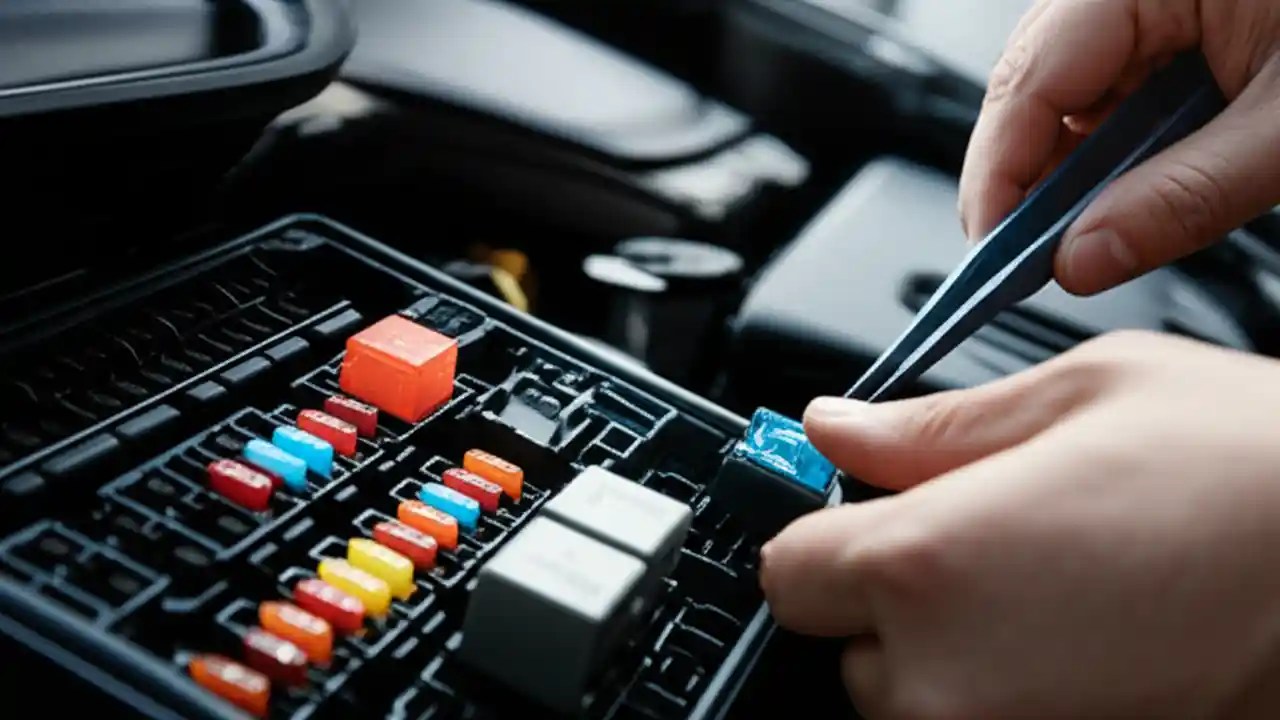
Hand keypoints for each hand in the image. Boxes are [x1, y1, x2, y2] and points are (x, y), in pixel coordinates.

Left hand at [759, 331, 1279, 718]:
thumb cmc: (1254, 477)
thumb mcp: (1077, 397)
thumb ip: (926, 427)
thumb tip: (833, 427)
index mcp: (929, 563)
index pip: (786, 568)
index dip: (824, 530)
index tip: (867, 510)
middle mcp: (947, 680)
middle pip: (845, 640)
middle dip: (894, 591)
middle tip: (989, 539)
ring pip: (908, 698)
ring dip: (949, 649)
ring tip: (1055, 588)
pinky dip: (1008, 690)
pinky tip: (1083, 637)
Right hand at [958, 0, 1279, 294]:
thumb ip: (1184, 198)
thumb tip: (1079, 262)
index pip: (1026, 79)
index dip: (995, 175)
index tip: (990, 256)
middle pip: (1030, 89)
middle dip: (1024, 182)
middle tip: (1025, 264)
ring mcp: (1143, 8)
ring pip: (1065, 99)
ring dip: (1073, 174)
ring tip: (1086, 236)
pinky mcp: (1167, 28)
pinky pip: (1109, 95)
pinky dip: (1110, 155)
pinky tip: (1126, 196)